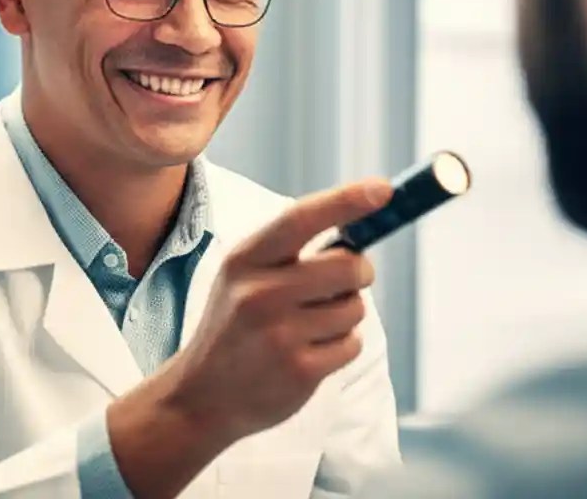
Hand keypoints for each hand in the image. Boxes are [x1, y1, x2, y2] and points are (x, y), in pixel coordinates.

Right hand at [105, 178, 391, 498]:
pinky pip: (351, 344)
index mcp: (245, 260)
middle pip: (347, 266)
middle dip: (359, 272)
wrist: (202, 397)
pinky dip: (342, 346)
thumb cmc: (237, 326)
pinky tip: (310, 353)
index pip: (301, 219)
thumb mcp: (244, 277)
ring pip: (354, 308)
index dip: (345, 201)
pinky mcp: (299, 371)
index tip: (384, 189)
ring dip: (345, 315)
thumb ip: (291, 253)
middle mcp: (259, 294)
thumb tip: (361, 229)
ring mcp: (279, 335)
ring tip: (311, 326)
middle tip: (344, 282)